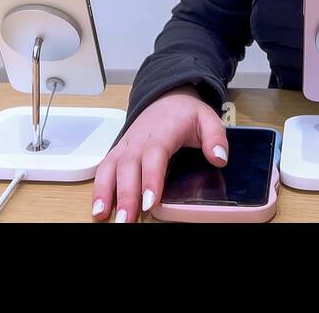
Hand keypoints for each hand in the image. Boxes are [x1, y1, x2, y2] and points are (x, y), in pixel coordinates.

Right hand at [91, 85, 227, 222]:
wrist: (166, 98)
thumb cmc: (186, 113)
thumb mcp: (208, 118)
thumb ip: (216, 137)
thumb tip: (219, 158)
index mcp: (163, 131)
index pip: (155, 154)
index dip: (151, 178)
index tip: (150, 202)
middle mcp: (139, 139)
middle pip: (129, 166)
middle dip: (126, 194)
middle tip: (126, 220)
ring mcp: (126, 145)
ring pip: (111, 167)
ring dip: (105, 192)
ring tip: (102, 216)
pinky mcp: (118, 151)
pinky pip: (104, 168)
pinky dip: (99, 188)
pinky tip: (98, 208)